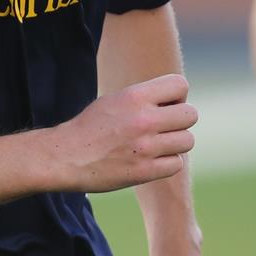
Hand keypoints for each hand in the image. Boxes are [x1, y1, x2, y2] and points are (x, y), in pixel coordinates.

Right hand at [44, 75, 196, 192]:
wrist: (65, 157)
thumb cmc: (91, 127)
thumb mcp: (115, 100)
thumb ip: (145, 97)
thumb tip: (176, 99)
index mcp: (134, 96)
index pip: (180, 84)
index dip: (177, 95)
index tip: (165, 105)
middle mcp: (143, 119)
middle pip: (190, 114)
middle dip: (180, 121)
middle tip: (163, 128)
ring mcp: (146, 147)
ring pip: (187, 140)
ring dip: (175, 143)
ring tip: (156, 145)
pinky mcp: (145, 171)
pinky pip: (177, 164)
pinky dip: (167, 163)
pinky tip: (150, 160)